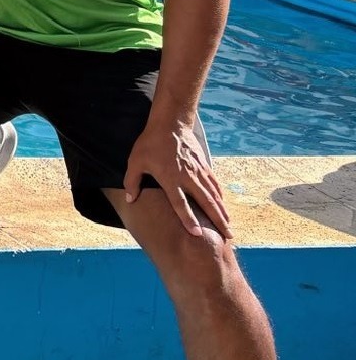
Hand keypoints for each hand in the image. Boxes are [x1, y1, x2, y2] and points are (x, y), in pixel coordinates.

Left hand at [122, 116, 230, 239]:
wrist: (170, 123)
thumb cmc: (150, 144)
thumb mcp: (135, 161)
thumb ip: (132, 181)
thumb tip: (130, 200)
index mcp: (170, 178)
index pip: (180, 203)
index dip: (188, 218)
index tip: (197, 233)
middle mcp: (187, 177)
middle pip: (205, 202)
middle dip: (217, 220)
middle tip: (228, 236)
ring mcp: (198, 171)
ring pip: (213, 195)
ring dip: (222, 211)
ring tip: (229, 226)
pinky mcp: (204, 165)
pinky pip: (214, 184)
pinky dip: (220, 196)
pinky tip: (223, 205)